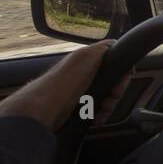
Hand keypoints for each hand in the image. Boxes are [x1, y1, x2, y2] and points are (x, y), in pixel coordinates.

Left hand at [0, 41, 121, 130]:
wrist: (41, 109)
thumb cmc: (64, 83)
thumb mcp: (87, 57)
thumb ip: (104, 48)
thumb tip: (115, 44)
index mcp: (88, 59)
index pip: (115, 64)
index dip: (121, 76)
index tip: (117, 88)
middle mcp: (85, 72)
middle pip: (112, 82)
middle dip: (114, 95)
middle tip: (109, 103)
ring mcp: (80, 88)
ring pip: (105, 97)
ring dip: (107, 107)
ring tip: (102, 114)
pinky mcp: (75, 104)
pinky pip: (94, 108)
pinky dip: (98, 114)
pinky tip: (96, 119)